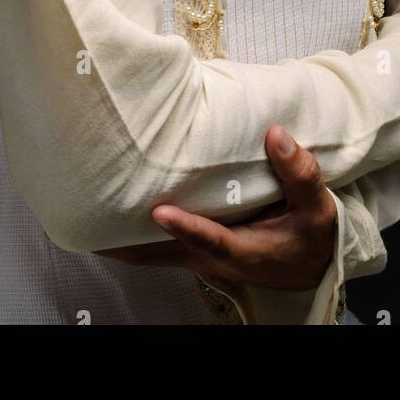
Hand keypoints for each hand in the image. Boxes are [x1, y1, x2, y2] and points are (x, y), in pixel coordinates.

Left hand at [92, 125, 337, 291]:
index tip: (159, 212)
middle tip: (90, 216)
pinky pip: (152, 248)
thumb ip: (298, 173)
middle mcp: (212, 256)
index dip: (185, 227)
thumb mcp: (317, 208)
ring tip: (81, 215)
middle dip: (126, 240)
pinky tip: (105, 218)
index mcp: (243, 248)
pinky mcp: (191, 251)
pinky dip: (127, 239)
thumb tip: (276, 134)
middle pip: (162, 252)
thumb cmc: (308, 234)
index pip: (210, 238)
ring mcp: (197, 256)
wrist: (307, 266)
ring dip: (118, 241)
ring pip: (150, 253)